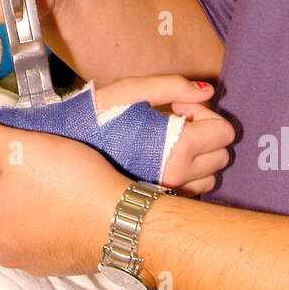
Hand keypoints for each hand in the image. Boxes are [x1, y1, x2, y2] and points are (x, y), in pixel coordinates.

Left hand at [0, 108, 124, 275]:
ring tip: (27, 186)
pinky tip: (56, 206)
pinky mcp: (59, 265)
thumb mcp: (18, 147)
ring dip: (12, 216)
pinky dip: (39, 227)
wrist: (123, 223)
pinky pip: (37, 244)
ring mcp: (31, 262)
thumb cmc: (66, 182)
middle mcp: (1, 249)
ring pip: (8, 236)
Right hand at [93, 76, 232, 195]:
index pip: (224, 133)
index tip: (179, 109)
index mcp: (178, 145)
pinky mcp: (159, 204)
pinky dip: (186, 178)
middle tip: (175, 124)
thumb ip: (172, 86)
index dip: (205, 115)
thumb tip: (208, 91)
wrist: (64, 149)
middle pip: (221, 156)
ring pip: (210, 178)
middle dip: (204, 136)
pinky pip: (191, 194)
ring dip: (198, 160)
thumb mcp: (131, 90)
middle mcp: (179, 175)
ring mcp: (169, 193)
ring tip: (169, 145)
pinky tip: (161, 163)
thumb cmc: (96, 116)